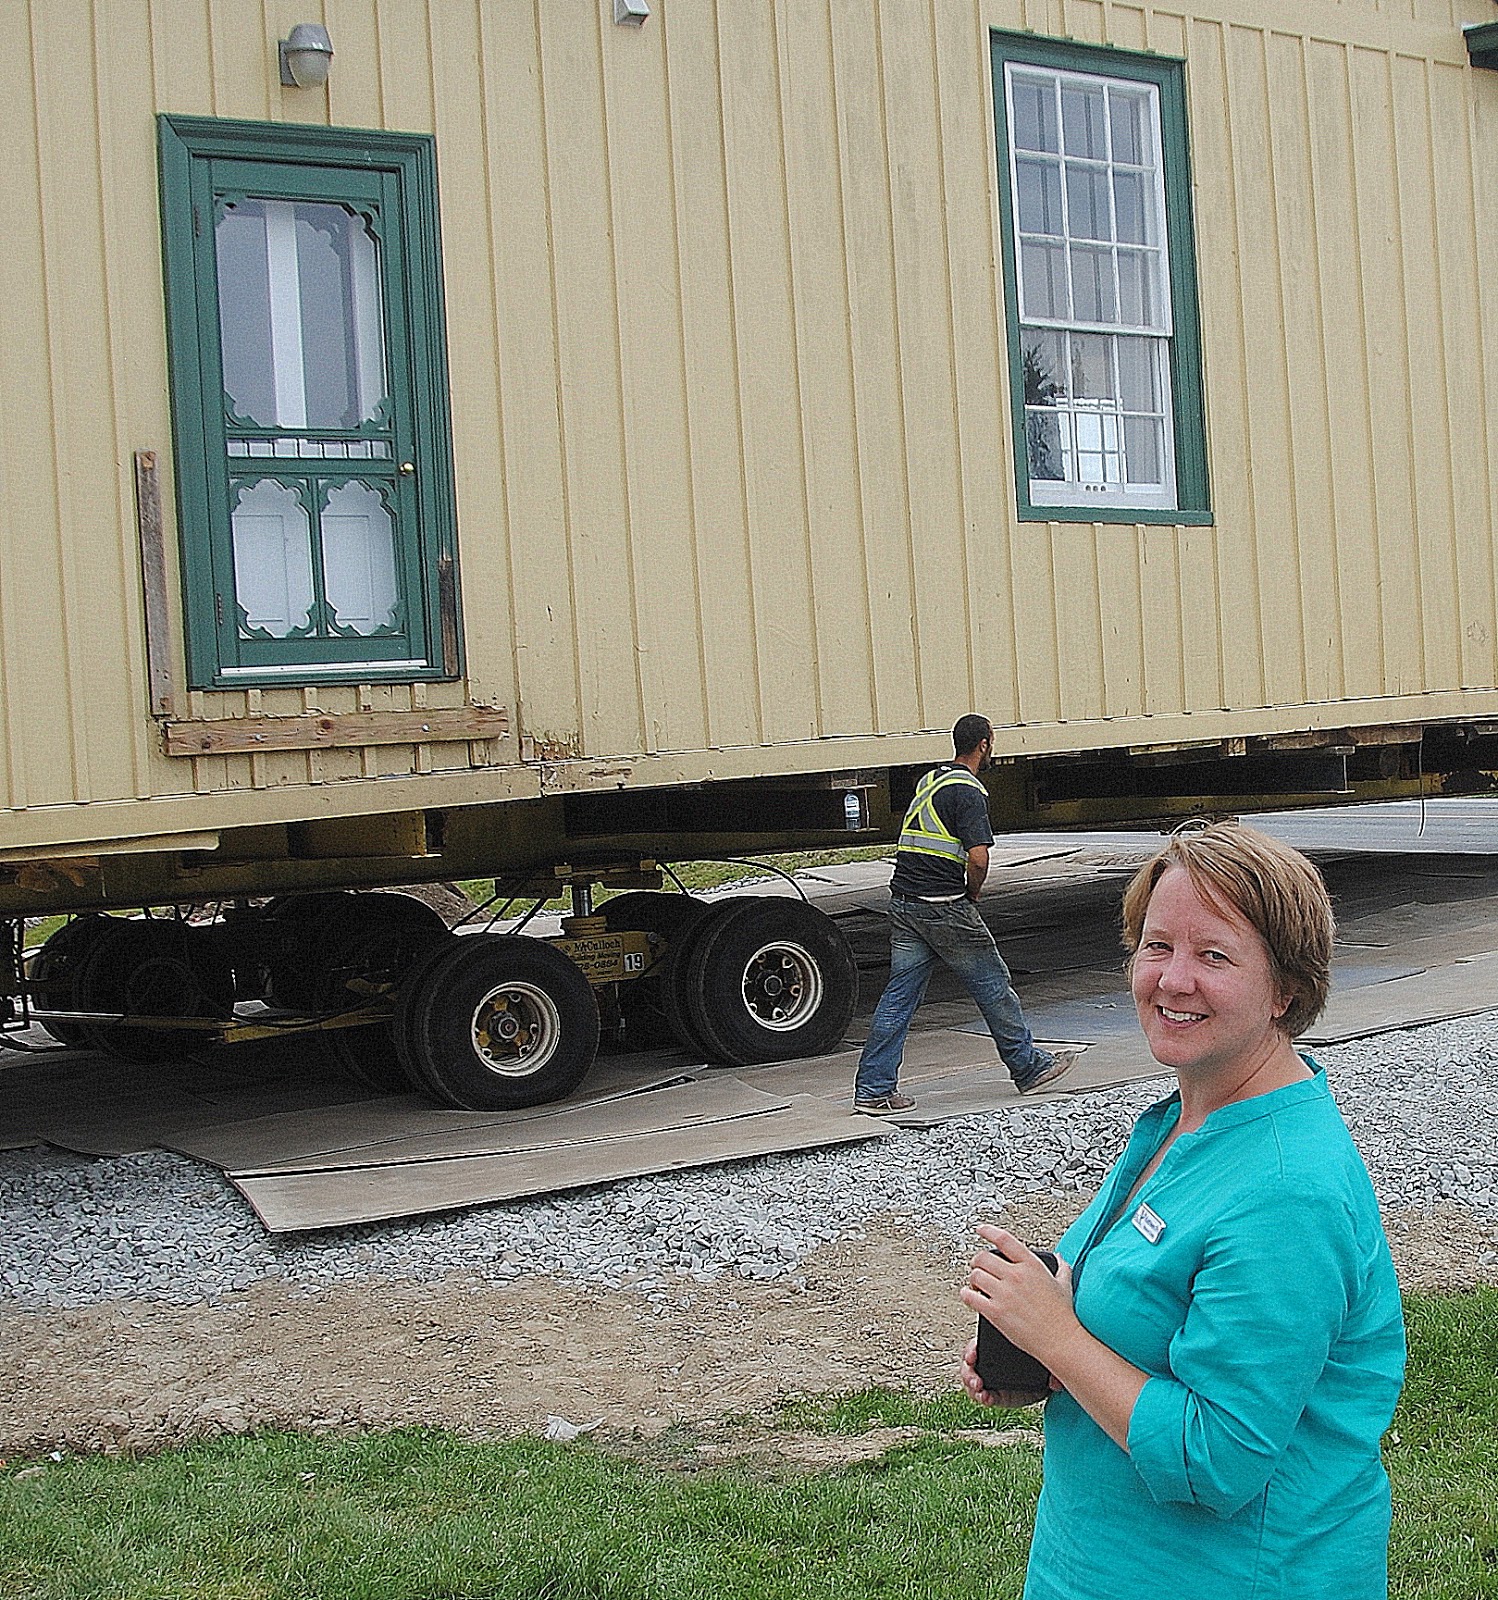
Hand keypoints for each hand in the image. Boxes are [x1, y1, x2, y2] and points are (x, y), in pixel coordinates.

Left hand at [959, 1226, 1076, 1365]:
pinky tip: (970, 1296)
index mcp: (1031, 1265)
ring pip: (975, 1275)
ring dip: (973, 1279)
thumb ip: (1061, 1267)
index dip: (988, 1231)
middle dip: (978, 1261)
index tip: (980, 1229)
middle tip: (979, 1267)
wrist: (1060, 1341)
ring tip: (977, 1284)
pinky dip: (966, 1295)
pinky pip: (971, 1297)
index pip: (1004, 1240)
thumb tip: (1058, 1257)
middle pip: (983, 1257)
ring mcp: (1004, 1294)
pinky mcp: (996, 1312)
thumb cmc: (1063, 1315)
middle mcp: (1016, 1276)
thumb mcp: (1064, 1284)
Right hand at [959, 1337, 1048, 1407]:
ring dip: (971, 1384)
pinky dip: (980, 1397)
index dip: (972, 1349)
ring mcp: (988, 1377)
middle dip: (969, 1370)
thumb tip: (1055, 1382)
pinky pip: (979, 1394)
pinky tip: (987, 1399)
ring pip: (970, 1378)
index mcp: (997, 1345)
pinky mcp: (992, 1393)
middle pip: (970, 1361)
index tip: (973, 1355)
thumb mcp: (1045, 1363)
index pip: (979, 1343)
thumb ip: (1051, 1369)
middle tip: (976, 1378)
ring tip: (980, 1390)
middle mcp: (989, 1360)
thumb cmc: (1038, 1366)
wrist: (1042, 1384)